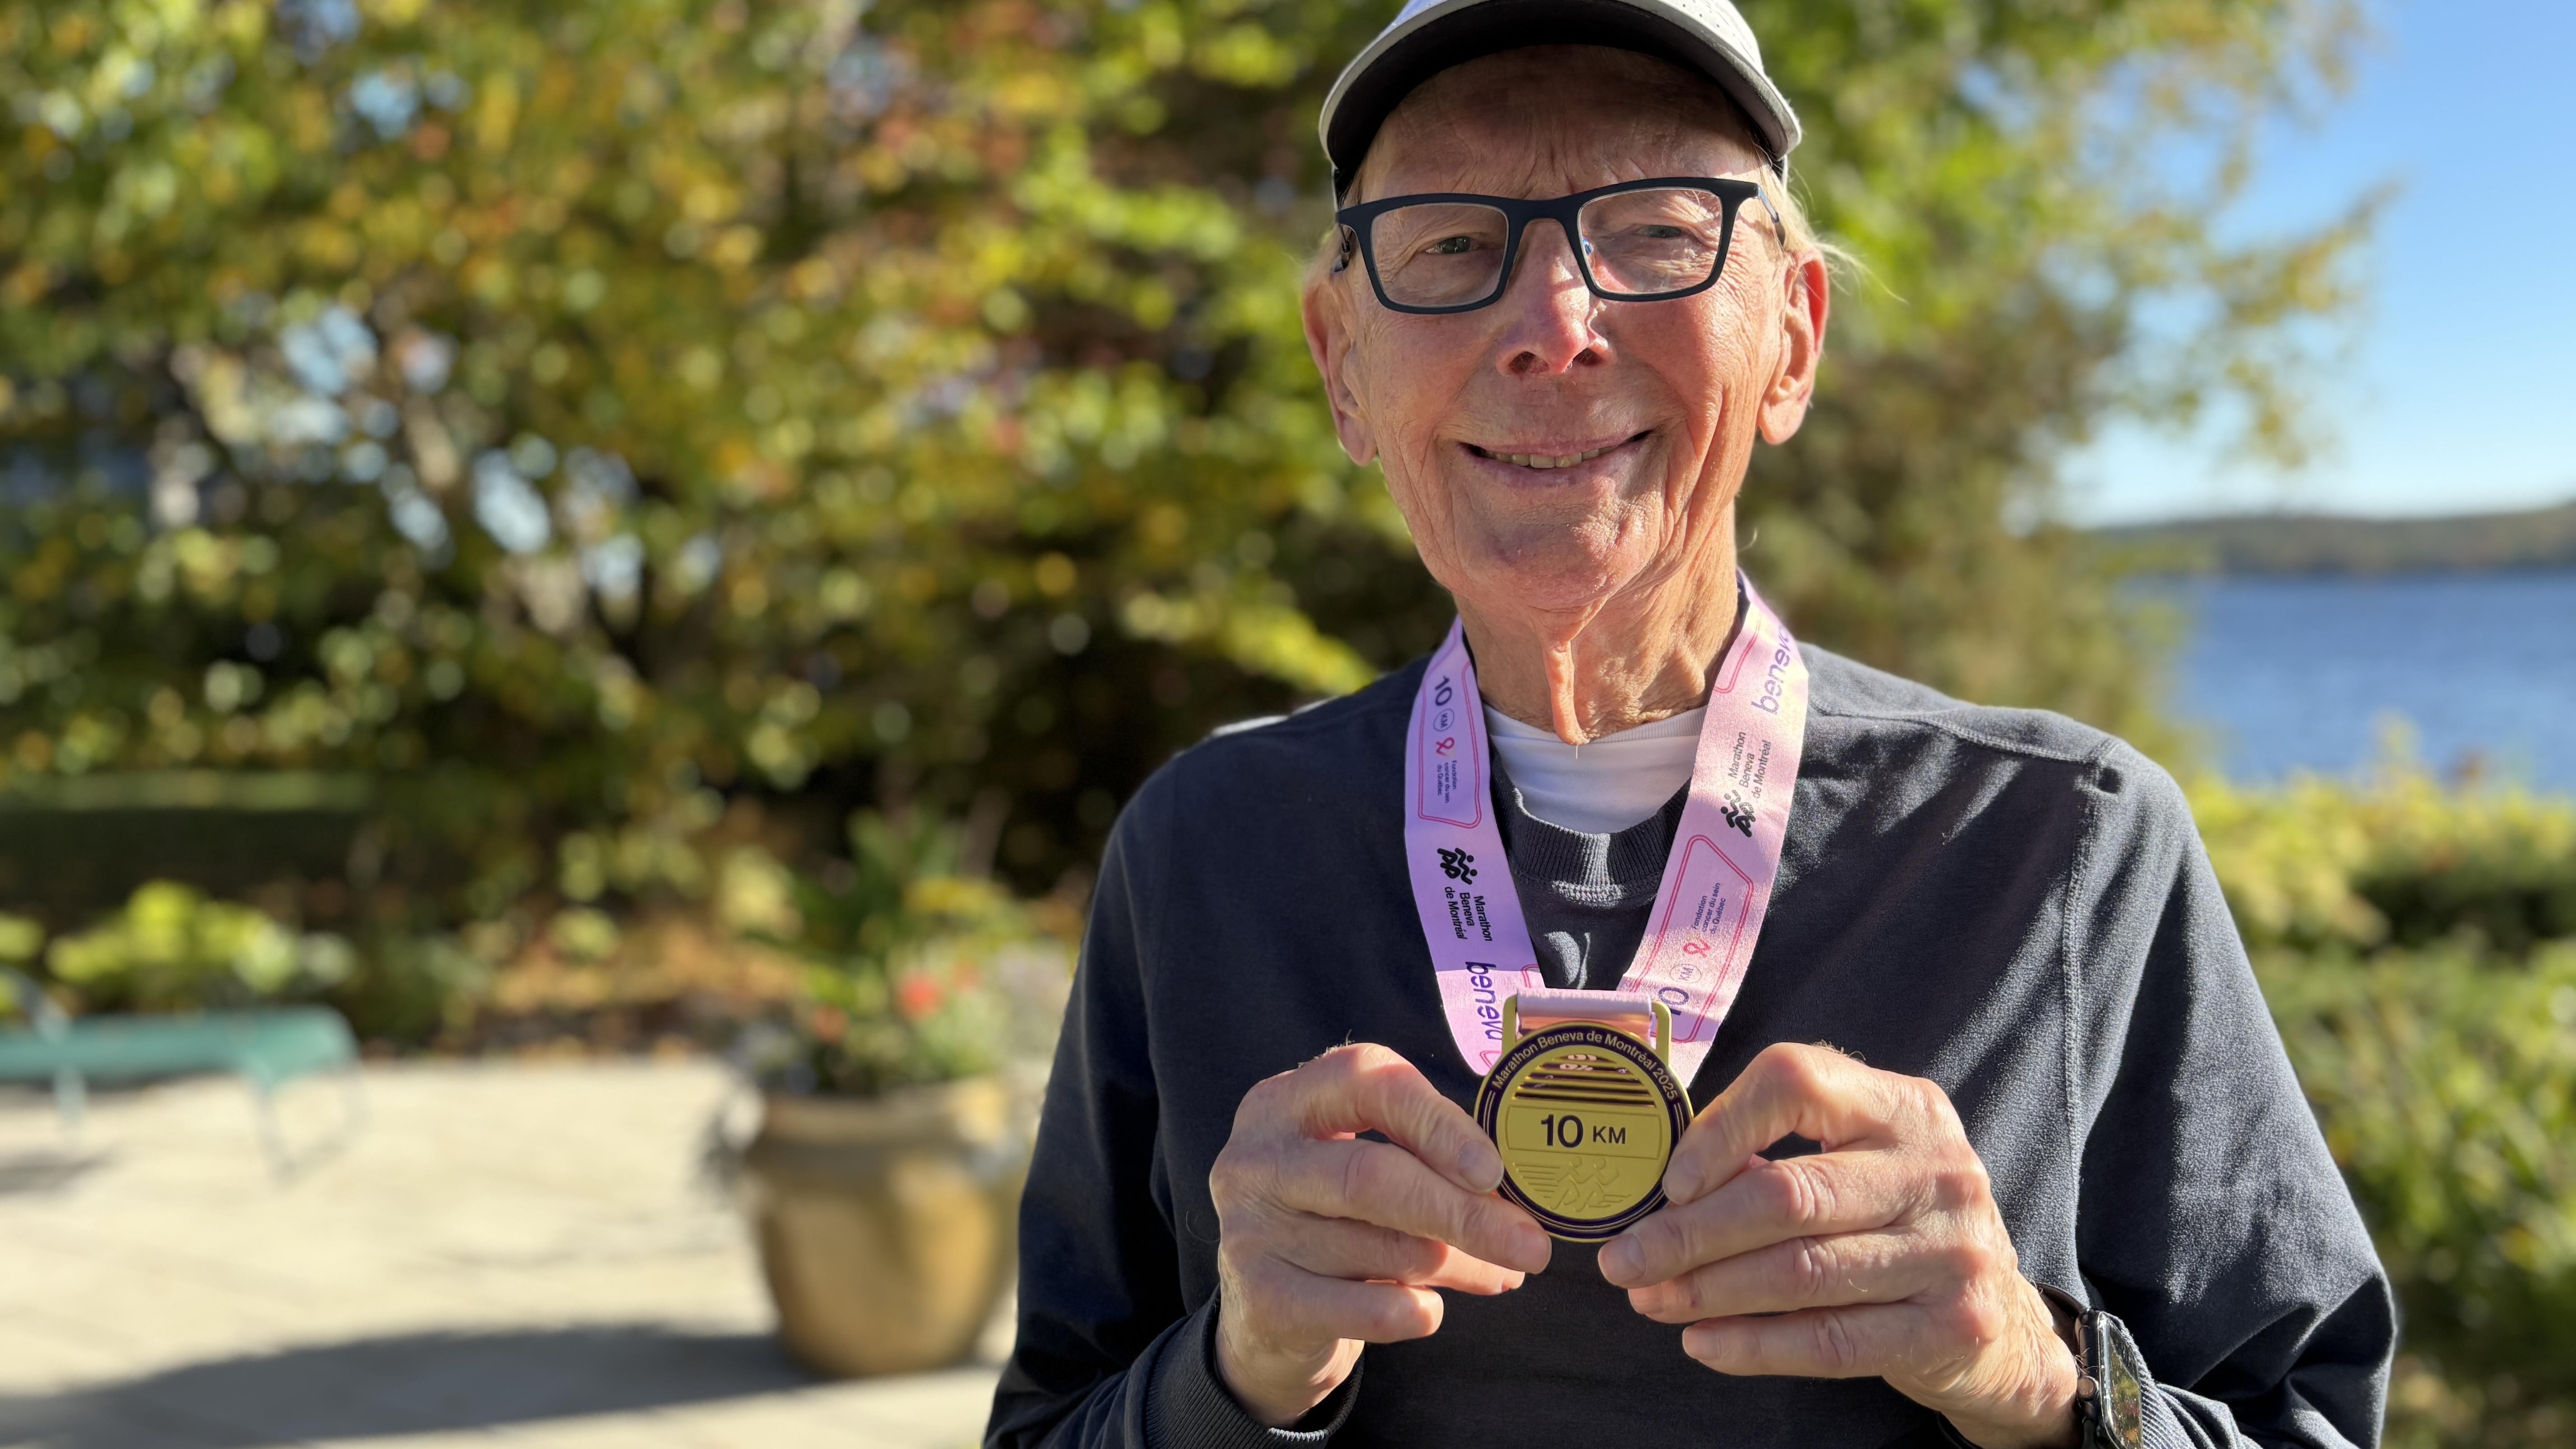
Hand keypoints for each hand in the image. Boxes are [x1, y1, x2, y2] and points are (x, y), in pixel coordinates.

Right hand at [1209, 1043, 1552, 1426]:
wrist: (1262, 1312)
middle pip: (1372, 1175)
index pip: (1365, 1083)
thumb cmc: (1333, 1220)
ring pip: (1380, 1247)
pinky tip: (1431, 1311)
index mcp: (1286, 1103)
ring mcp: (1249, 1230)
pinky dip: (1411, 1312)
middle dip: (1465, 1213)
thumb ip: (1423, 1162)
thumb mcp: (1362, 1167)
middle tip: (1531, 1245)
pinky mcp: (1260, 1300)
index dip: (1437, 1123)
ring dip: (1456, 1266)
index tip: (1494, 1170)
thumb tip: (1515, 1200)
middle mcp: (1257, 1159)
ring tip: (1497, 1275)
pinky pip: (1360, 1310)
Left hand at [1597, 1044, 2079, 1448]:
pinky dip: (1753, 1345)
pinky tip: (1701, 1342)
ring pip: (1800, 1272)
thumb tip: (1661, 1187)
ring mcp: (1950, 1250)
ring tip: (1649, 1299)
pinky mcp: (1951, 1327)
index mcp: (1904, 1107)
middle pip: (1787, 1194)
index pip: (1797, 1079)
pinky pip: (1829, 1340)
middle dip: (1689, 1232)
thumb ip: (1775, 1158)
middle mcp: (1937, 1169)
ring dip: (1707, 1291)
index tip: (1668, 1181)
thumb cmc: (1898, 1227)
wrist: (2004, 1325)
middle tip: (1624, 1259)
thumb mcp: (1858, 1166)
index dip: (1720, 1126)